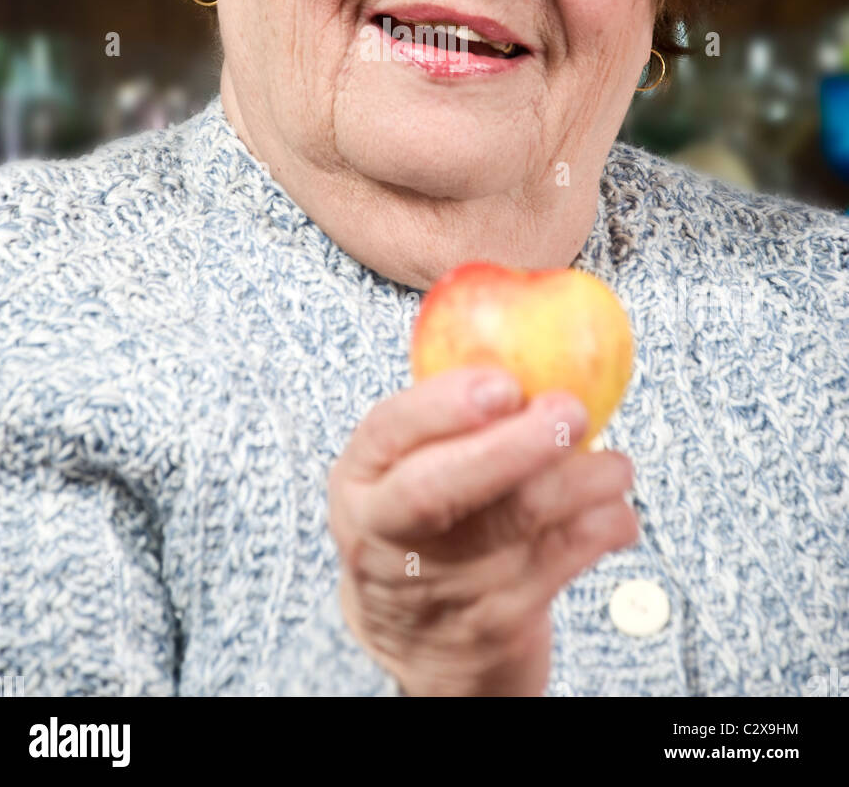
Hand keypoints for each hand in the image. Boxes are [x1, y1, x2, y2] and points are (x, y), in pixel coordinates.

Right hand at [328, 368, 637, 696]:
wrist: (428, 646)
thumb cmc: (430, 527)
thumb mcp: (408, 471)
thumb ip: (451, 417)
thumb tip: (528, 335)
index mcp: (363, 479)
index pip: (388, 431)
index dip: (444, 405)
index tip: (503, 383)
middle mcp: (389, 534)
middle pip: (440, 490)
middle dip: (511, 446)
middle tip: (569, 411)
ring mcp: (442, 585)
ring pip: (516, 525)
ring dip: (581, 483)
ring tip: (615, 464)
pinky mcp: (496, 623)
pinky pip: (561, 564)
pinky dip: (603, 527)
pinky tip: (615, 509)